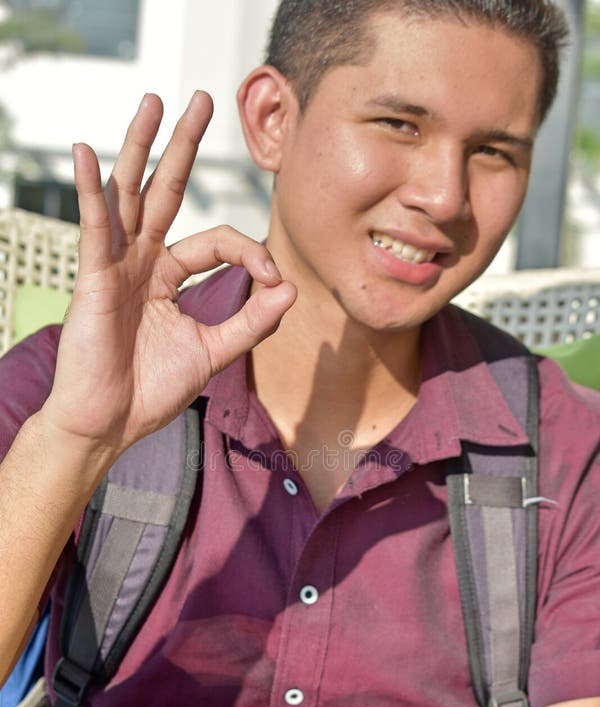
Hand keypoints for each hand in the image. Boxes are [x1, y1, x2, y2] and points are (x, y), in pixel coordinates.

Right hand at [42, 92, 294, 455]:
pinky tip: (84, 153)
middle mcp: (142, 262)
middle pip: (165, 192)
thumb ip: (251, 321)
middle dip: (183, 146)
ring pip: (130, 195)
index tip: (272, 281)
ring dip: (140, 147)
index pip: (215, 242)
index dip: (249, 252)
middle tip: (203, 100)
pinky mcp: (93, 279)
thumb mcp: (213, 352)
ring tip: (152, 101)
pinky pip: (93, 228)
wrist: (110, 423)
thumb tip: (289, 286)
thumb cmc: (151, 390)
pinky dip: (90, 191)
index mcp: (168, 278)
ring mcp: (115, 266)